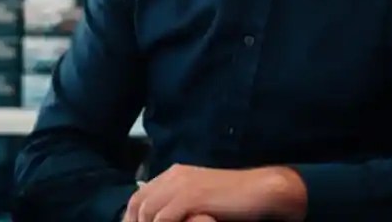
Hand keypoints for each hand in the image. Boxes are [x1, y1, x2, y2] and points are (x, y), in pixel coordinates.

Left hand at [123, 164, 305, 221]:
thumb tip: (163, 217)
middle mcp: (174, 175)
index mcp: (175, 174)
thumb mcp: (202, 196)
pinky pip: (162, 219)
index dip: (131, 218)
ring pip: (147, 212)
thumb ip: (182, 202)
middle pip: (137, 204)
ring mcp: (182, 185)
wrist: (259, 190)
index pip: (139, 196)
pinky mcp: (191, 197)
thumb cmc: (235, 198)